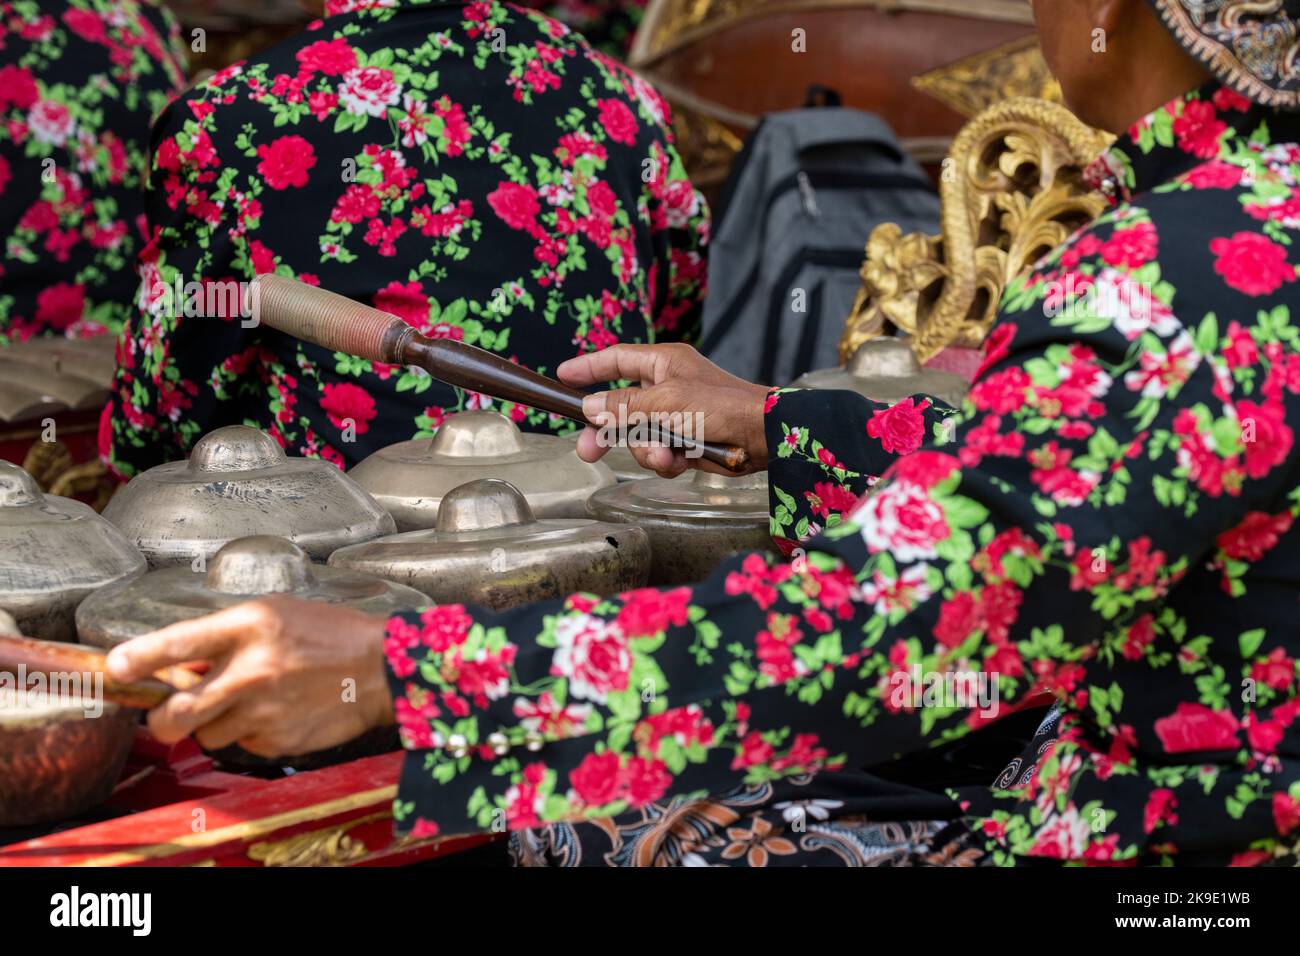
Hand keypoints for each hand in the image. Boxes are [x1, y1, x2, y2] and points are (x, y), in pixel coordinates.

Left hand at [105, 596, 393, 757]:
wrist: (381, 669)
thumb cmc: (329, 635)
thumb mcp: (276, 613)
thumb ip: (227, 635)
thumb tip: (181, 664)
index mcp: (250, 627)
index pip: (178, 644)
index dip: (138, 659)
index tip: (117, 667)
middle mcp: (251, 671)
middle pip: (176, 713)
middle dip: (161, 720)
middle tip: (167, 714)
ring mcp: (264, 711)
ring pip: (207, 735)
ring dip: (215, 724)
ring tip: (248, 703)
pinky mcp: (278, 741)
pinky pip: (244, 745)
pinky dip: (251, 734)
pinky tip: (277, 713)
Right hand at [558, 343, 770, 477]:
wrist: (761, 437)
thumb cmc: (720, 406)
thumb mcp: (665, 402)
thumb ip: (624, 406)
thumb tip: (590, 407)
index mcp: (663, 363)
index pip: (617, 360)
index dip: (589, 368)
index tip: (563, 377)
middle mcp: (666, 387)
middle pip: (620, 408)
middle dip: (607, 433)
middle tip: (586, 451)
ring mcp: (675, 416)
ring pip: (638, 438)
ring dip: (647, 450)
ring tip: (665, 454)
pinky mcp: (685, 442)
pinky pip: (658, 454)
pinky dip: (666, 460)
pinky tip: (680, 461)